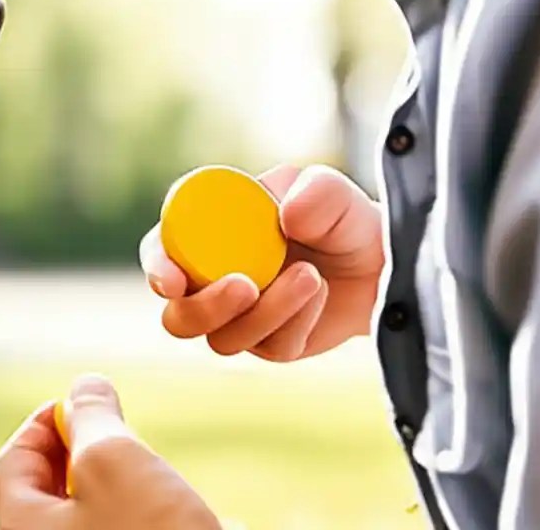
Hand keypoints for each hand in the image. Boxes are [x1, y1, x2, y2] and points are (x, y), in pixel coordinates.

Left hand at [0, 375, 220, 529]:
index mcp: (20, 529)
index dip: (47, 422)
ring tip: (154, 484)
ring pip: (87, 518)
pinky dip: (144, 520)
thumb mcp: (115, 459)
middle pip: (48, 492)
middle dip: (86, 456)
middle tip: (122, 439)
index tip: (84, 405)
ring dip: (120, 490)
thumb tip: (85, 386)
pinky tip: (177, 517)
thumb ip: (93, 417)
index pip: (14, 462)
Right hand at [141, 165, 383, 360]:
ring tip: (311, 277)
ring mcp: (236, 316)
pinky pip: (268, 348)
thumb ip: (316, 190)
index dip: (157, 264)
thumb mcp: (336, 192)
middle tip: (247, 286)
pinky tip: (319, 295)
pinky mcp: (266, 343)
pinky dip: (295, 323)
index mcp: (205, 229)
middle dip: (205, 307)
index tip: (173, 280)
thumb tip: (287, 216)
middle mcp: (210, 276)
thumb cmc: (342, 219)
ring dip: (263, 313)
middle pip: (178, 312)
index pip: (162, 246)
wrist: (381, 262)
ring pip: (220, 338)